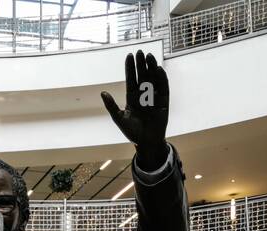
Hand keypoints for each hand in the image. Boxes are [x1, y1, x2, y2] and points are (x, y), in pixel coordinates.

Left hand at [101, 50, 168, 170]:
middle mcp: (143, 94)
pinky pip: (163, 87)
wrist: (146, 143)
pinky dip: (162, 78)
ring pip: (153, 78)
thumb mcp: (120, 119)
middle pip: (142, 75)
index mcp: (132, 97)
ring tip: (149, 56)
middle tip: (140, 52)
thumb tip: (103, 93)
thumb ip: (112, 106)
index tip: (129, 55)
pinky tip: (158, 69)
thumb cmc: (132, 132)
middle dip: (141, 64)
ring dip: (151, 67)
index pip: (131, 79)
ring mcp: (154, 97)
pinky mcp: (164, 101)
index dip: (130, 68)